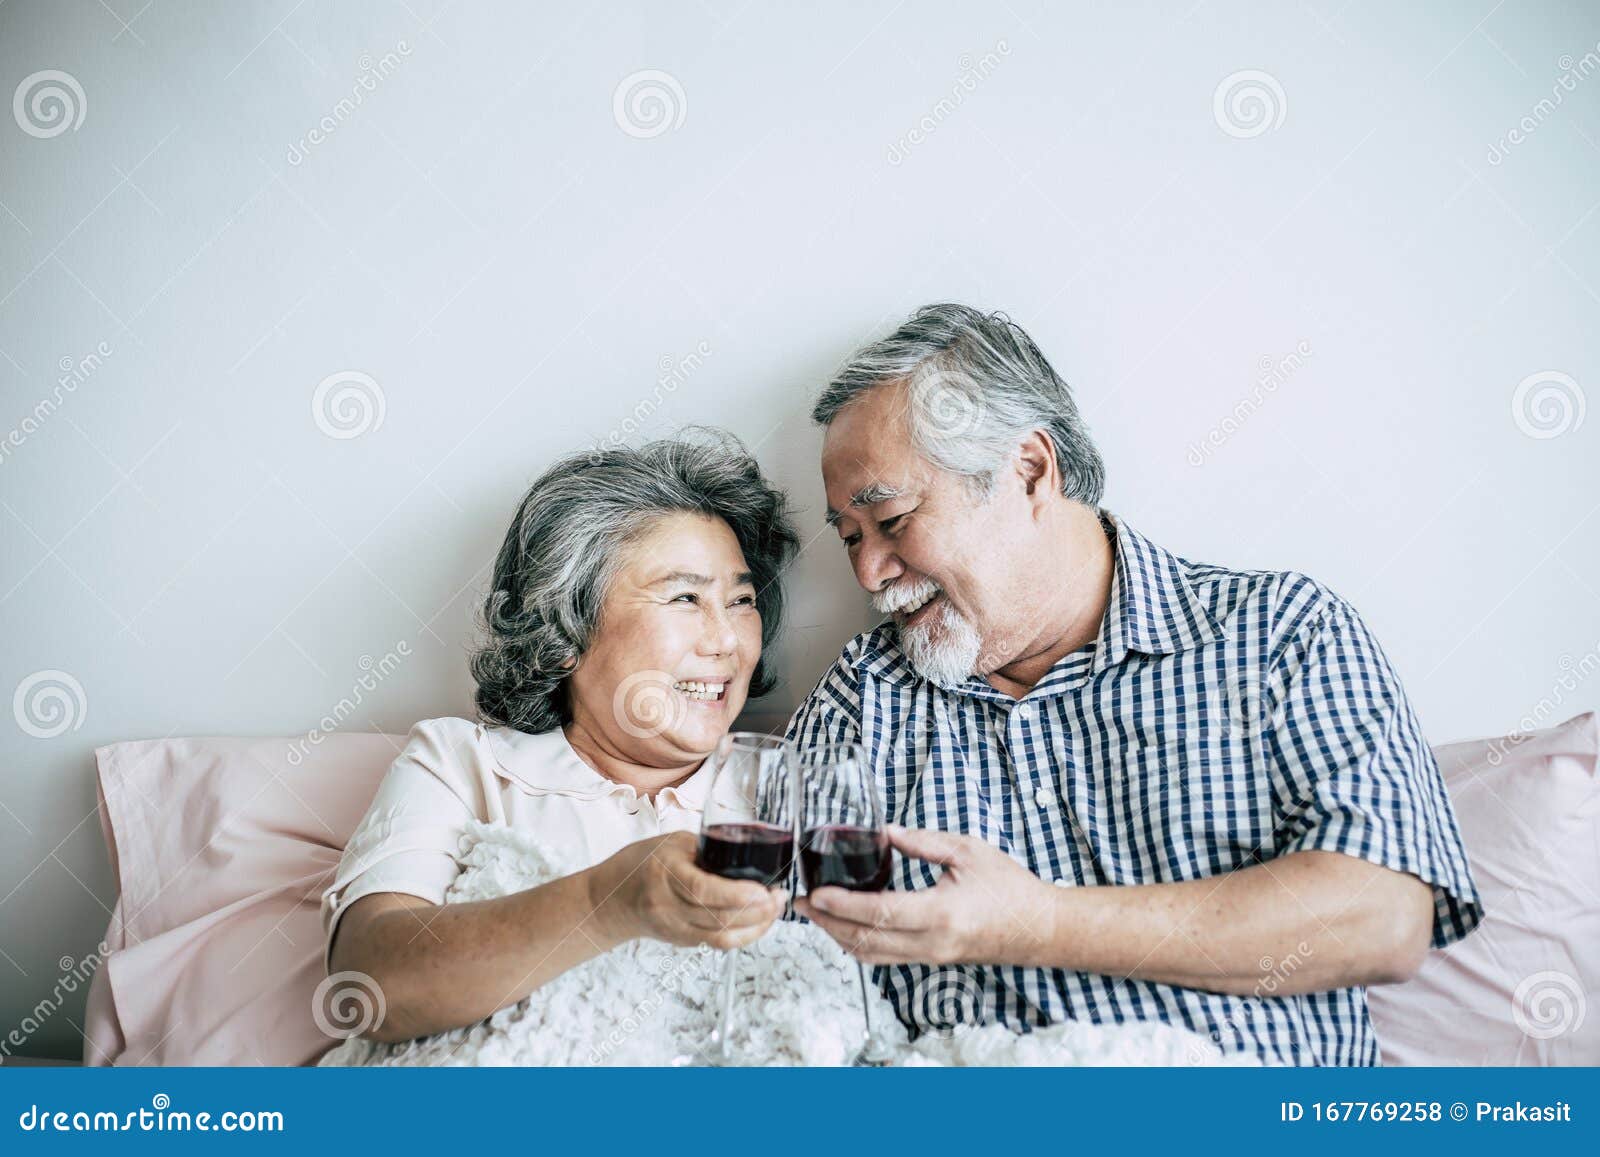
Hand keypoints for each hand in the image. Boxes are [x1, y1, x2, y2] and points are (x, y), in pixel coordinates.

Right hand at [587, 831, 784, 950]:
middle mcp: (667, 905)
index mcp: (665, 873)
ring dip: (755, 927)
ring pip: (721, 938)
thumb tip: (748, 851)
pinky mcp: (680, 942)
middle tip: (779, 898)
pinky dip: (742, 934)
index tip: (765, 890)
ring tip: (775, 910)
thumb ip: (706, 849)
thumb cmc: (639, 863)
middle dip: (758, 913)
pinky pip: (716, 943)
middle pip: (718, 919)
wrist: (607, 900)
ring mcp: (673, 928)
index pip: (703, 890)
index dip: (738, 895)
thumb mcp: (671, 843)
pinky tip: (758, 920)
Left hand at [794, 825, 1056, 965]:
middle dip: (826, 924)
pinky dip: (859, 945)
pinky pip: (886, 959)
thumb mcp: (968, 851)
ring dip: (838, 937)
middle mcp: (931, 943)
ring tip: (816, 914)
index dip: (842, 905)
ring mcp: (930, 958)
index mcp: (941, 913)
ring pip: (871, 956)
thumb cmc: (1011, 889)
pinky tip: (848, 927)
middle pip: (865, 941)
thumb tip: (883, 831)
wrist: (1039, 928)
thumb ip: (922, 841)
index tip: (816, 894)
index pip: (879, 913)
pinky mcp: (931, 961)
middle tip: (801, 903)